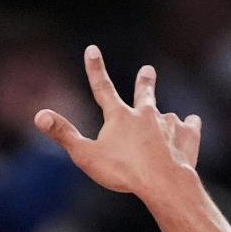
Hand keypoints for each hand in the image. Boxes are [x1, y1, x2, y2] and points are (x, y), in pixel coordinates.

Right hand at [34, 47, 202, 199]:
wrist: (163, 182)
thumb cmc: (123, 171)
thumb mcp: (86, 155)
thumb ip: (63, 134)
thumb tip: (38, 115)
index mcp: (119, 117)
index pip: (102, 88)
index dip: (95, 69)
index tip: (92, 49)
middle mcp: (145, 115)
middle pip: (144, 94)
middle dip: (145, 81)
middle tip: (148, 69)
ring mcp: (168, 125)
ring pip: (167, 114)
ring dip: (166, 114)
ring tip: (168, 115)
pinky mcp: (187, 138)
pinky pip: (190, 127)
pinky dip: (190, 125)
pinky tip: (192, 123)